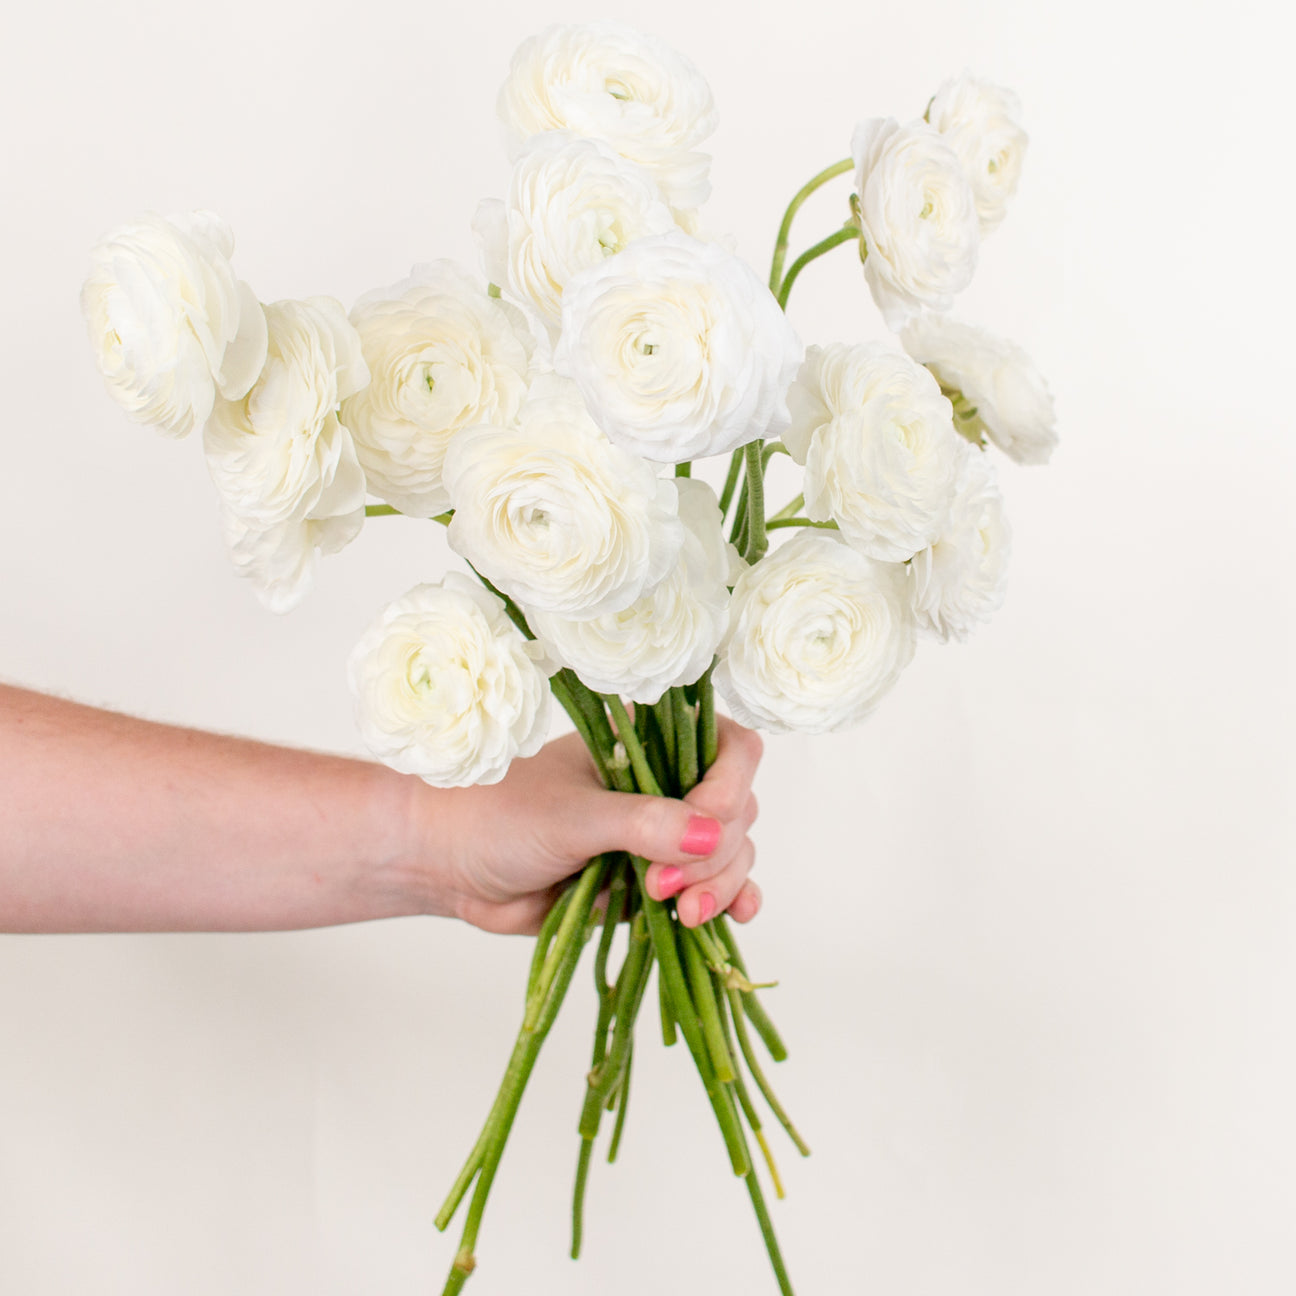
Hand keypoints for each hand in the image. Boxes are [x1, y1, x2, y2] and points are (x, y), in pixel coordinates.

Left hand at [411, 716, 763, 934]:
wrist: (450, 864)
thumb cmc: (498, 816)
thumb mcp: (570, 816)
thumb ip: (640, 823)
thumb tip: (710, 835)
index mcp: (647, 744)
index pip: (729, 748)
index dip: (730, 785)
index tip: (705, 821)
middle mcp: (664, 785)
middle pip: (738, 810)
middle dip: (714, 852)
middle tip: (660, 882)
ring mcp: (662, 837)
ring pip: (730, 855)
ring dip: (720, 884)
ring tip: (682, 913)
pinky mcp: (654, 884)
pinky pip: (712, 890)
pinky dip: (730, 902)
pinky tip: (733, 916)